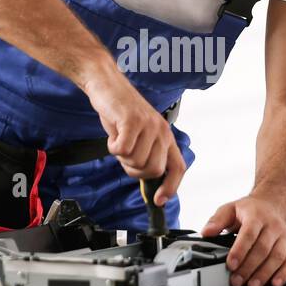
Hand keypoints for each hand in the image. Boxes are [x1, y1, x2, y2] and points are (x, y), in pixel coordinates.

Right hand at [83, 66, 185, 202]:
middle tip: (124, 155)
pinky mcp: (133, 121)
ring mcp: (148, 125)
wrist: (107, 84)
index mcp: (166, 136)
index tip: (159, 200)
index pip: (178, 167)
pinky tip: (113, 135)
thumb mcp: (140, 135)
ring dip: (121, 157)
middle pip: (153, 170)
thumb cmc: (120, 112)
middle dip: (134, 170)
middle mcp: (161, 131)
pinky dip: (113, 147)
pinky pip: (123, 150)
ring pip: (136, 162)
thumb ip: (147, 154)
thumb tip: (149, 183)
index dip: (170, 187)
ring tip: (118, 140)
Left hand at [201, 195, 285, 285]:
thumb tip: (207, 232)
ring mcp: (284, 236)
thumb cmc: (251, 210)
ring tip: (252, 285)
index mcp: (257, 216)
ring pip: (277, 257)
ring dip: (265, 274)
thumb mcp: (230, 209)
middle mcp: (273, 226)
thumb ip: (217, 220)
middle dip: (249, 267)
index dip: (240, 250)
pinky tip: (275, 283)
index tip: (231, 264)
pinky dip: (284, 274)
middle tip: (237, 280)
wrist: (273, 205)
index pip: (249, 234)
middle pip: (263, 249)